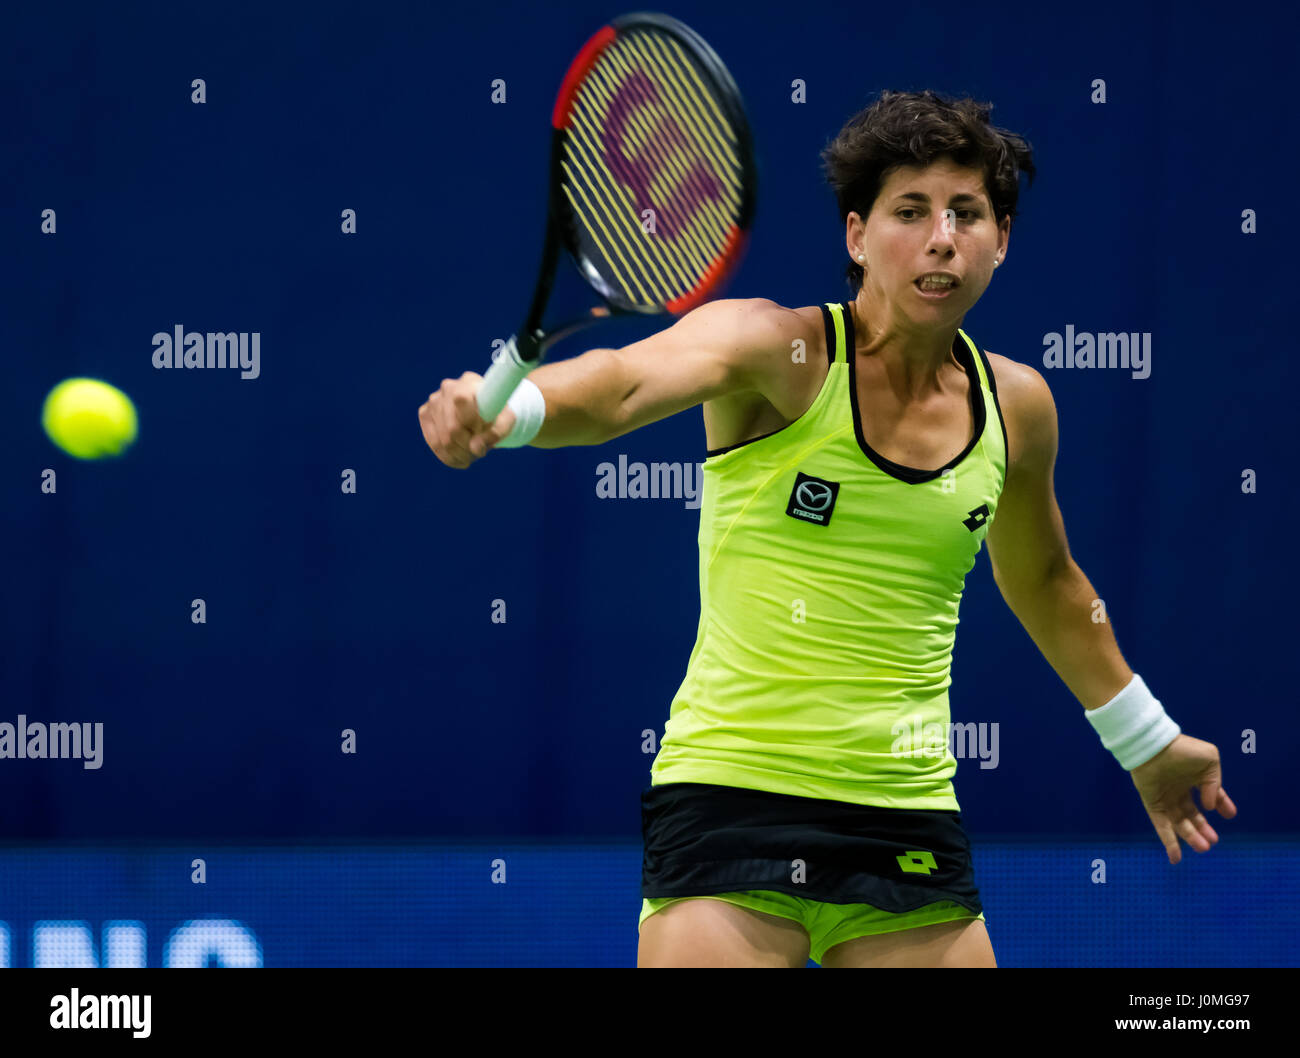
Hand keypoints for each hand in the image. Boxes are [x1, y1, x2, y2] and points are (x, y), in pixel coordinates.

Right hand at [418, 372, 516, 468]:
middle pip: (452, 428)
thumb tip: (474, 448)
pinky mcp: (425, 414)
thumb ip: (496, 433)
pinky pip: (433, 442)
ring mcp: (433, 401)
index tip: (484, 431)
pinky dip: (447, 457)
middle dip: (468, 446)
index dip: (473, 424)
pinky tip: (460, 459)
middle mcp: (447, 388)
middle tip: (481, 452)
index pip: (461, 401)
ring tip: (472, 455)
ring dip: (459, 454)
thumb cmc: (498, 415)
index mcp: (469, 382)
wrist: (486, 411)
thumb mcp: (506, 422)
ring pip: (442, 440)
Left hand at [1129, 733, 1236, 863]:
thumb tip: (1210, 806)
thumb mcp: (1210, 761)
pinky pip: (1161, 826)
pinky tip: (1176, 857)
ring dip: (1191, 836)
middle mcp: (1178, 789)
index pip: (1209, 795)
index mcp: (1193, 777)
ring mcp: (1165, 797)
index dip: (1221, 804)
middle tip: (1213, 841)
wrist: (1154, 746)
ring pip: (1179, 823)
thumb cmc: (1182, 749)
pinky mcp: (1153, 803)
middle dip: (1202, 828)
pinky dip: (1168, 842)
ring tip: (1204, 848)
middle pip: (1192, 815)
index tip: (1230, 815)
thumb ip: (1214, 784)